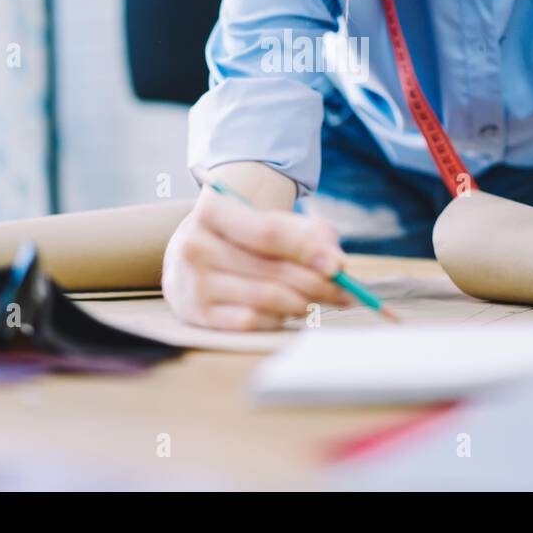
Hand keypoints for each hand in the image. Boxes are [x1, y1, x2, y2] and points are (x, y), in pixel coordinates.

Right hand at [162, 188, 352, 330]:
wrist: (189, 255)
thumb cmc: (237, 236)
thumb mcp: (263, 219)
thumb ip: (305, 233)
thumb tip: (335, 262)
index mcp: (212, 212)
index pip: (268, 232)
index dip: (307, 249)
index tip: (337, 264)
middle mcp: (196, 247)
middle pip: (271, 270)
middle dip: (316, 282)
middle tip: (343, 289)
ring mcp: (194, 284)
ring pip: (266, 298)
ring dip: (304, 302)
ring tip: (322, 299)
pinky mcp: (198, 315)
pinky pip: (252, 321)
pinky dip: (278, 317)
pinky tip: (289, 310)